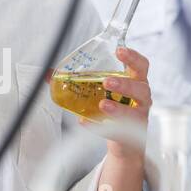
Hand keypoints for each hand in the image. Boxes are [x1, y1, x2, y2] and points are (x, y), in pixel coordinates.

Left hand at [83, 45, 150, 160]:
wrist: (125, 139)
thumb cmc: (115, 107)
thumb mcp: (101, 92)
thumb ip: (78, 81)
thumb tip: (49, 74)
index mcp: (135, 81)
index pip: (141, 66)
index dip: (133, 57)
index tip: (119, 51)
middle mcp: (141, 98)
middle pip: (140, 87)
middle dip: (125, 84)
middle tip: (107, 82)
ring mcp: (138, 116)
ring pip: (134, 111)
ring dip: (118, 108)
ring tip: (102, 104)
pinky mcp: (131, 133)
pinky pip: (117, 131)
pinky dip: (100, 127)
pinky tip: (86, 123)